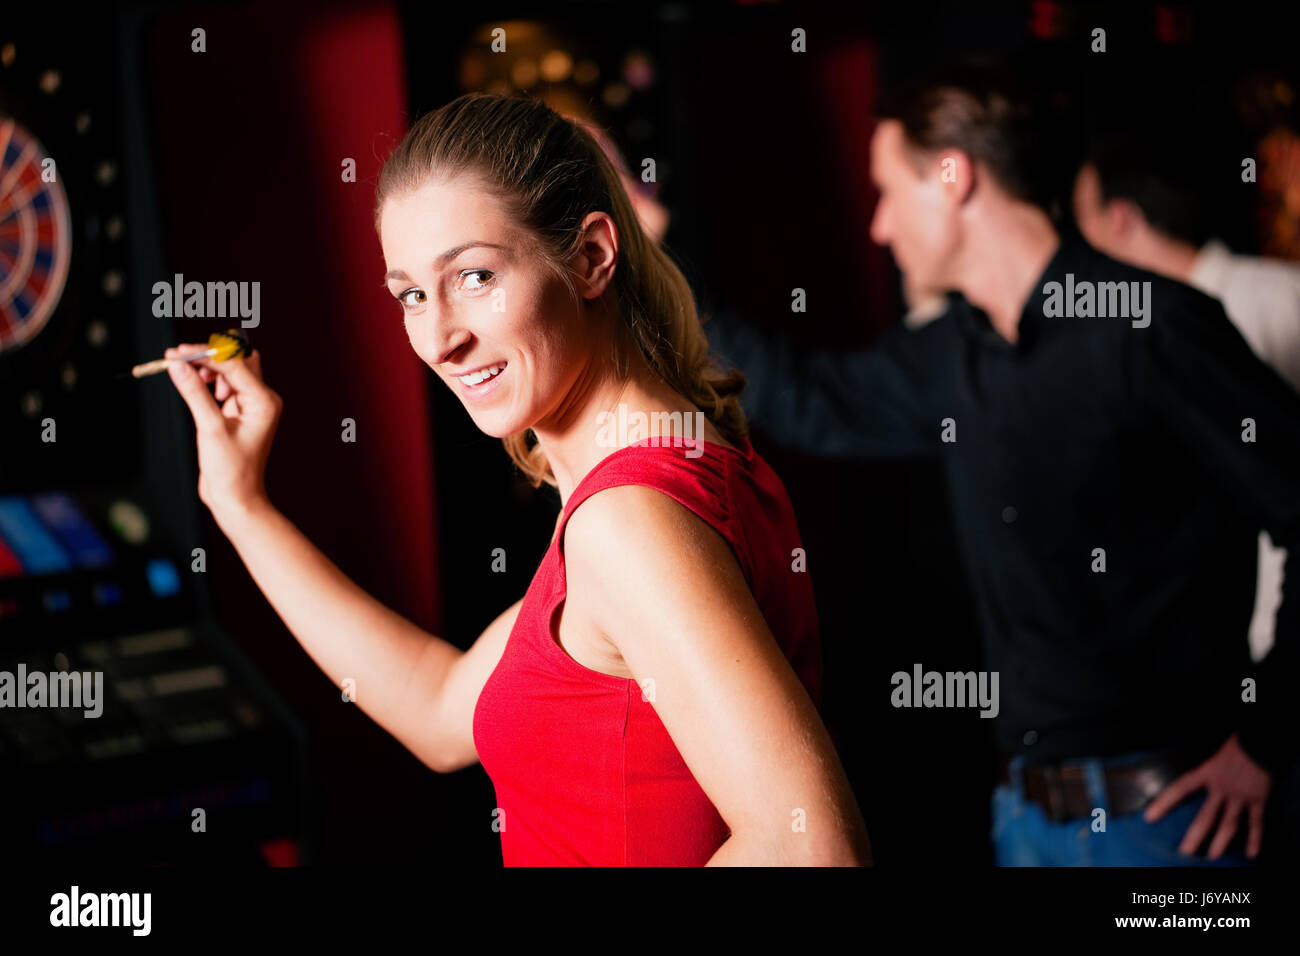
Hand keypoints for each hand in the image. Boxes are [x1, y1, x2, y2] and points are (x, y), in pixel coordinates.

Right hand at [165, 343, 281, 518]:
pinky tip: (196, 387)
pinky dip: (210, 381)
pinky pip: (226, 385)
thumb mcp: (210, 428)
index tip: (176, 353)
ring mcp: (252, 405)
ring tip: (186, 376)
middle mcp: (263, 399)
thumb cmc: (230, 470)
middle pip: (237, 360)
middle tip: (178, 359)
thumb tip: (177, 366)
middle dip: (208, 357)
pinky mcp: (240, 412)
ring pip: (232, 370)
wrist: (236, 497)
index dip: (203, 355)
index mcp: (264, 401)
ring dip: (209, 368)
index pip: (233, 364)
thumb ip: (194, 394)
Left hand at [1143, 734, 1271, 858]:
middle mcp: (1221, 787)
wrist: (1261, 742)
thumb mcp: (1215, 754)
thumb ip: (1207, 770)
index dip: (1164, 803)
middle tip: (1184, 852)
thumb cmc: (1237, 745)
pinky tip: (1252, 854)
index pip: (1180, 789)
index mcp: (1206, 773)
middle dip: (1195, 836)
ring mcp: (1239, 796)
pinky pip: (1256, 823)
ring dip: (1220, 842)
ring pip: (1228, 824)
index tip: (1149, 817)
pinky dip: (1255, 839)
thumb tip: (1199, 779)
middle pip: (1205, 817)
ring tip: (1212, 856)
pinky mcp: (1257, 800)